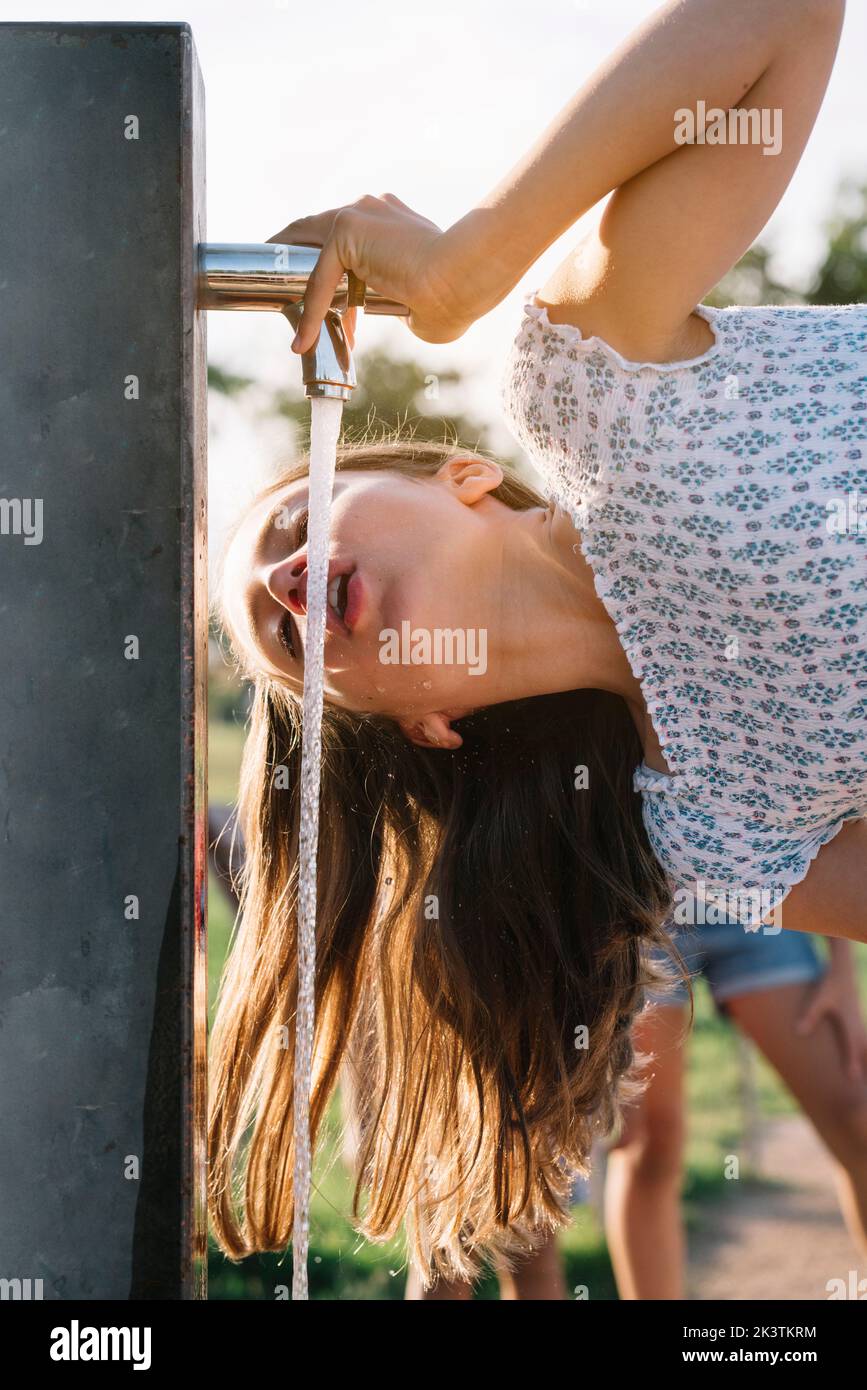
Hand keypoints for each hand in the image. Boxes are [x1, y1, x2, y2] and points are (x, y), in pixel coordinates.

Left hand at [268, 193, 475, 354]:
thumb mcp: (422, 297)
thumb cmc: (458, 297)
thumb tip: (407, 313)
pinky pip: (318, 277)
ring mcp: (359, 213)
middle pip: (315, 233)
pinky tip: (303, 340)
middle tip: (279, 293)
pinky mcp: (347, 230)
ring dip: (293, 283)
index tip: (322, 300)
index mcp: (392, 220)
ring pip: (312, 254)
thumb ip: (404, 298)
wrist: (464, 280)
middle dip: (294, 262)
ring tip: (275, 310)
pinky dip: (308, 309)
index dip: (327, 268)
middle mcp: (372, 208)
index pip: (345, 240)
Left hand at [796, 967, 866, 1083]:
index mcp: (849, 1024)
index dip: (852, 1064)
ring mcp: (858, 1023)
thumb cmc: (830, 984)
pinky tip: (861, 1055)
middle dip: (864, 1067)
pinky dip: (863, 1050)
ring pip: (864, 1046)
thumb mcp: (818, 999)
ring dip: (865, 1059)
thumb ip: (810, 1016)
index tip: (853, 1080)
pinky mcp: (856, 1020)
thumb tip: (799, 1032)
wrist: (843, 970)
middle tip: (863, 1085)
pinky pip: (862, 1040)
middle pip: (863, 1051)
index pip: (851, 1048)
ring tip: (864, 1078)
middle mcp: (856, 1025)